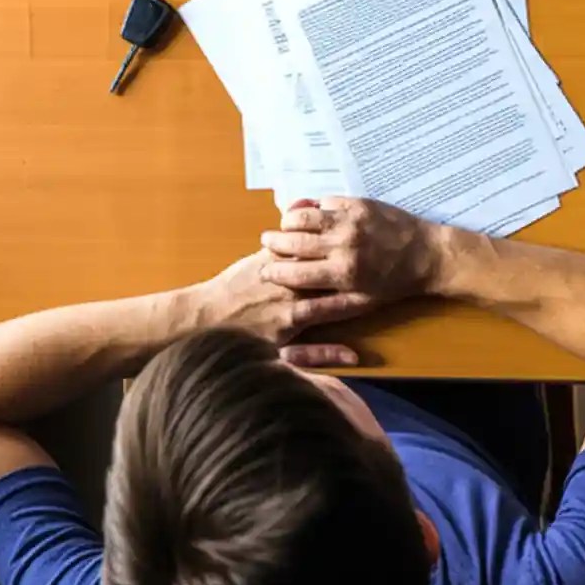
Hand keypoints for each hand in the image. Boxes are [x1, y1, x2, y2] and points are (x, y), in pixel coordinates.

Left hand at [196, 249, 369, 365]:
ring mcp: (278, 274)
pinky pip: (289, 246)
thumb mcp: (283, 355)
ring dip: (325, 246)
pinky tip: (314, 228)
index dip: (362, 294)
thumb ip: (320, 355)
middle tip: (366, 251)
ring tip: (343, 237)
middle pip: (328, 275)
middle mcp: (292, 293)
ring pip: (310, 256)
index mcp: (300, 317)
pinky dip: (301, 235)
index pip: (340, 303)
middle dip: (349, 262)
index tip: (379, 287)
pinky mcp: (263, 259)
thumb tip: (354, 356)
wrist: (206, 318)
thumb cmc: (244, 340)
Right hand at [259, 198, 443, 300]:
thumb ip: (326, 307)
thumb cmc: (393, 284)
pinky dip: (310, 206)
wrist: (428, 254)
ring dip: (287, 221)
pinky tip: (308, 212)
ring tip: (283, 226)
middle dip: (273, 242)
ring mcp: (349, 220)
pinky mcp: (357, 203)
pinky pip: (323, 201)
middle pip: (292, 242)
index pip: (292, 272)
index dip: (273, 271)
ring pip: (303, 217)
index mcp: (341, 274)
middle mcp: (342, 245)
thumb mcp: (360, 303)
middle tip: (267, 243)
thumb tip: (295, 308)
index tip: (264, 270)